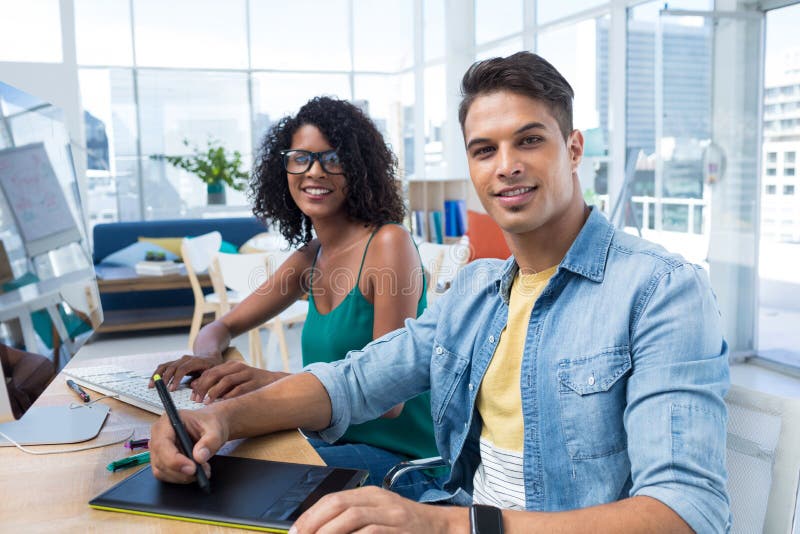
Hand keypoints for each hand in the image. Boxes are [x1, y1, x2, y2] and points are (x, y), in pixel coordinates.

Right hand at [149, 352, 223, 390]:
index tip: (171, 389)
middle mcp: (186, 359)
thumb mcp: (212, 372)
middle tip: (160, 390)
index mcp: (196, 361)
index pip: (183, 369)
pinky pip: (164, 367)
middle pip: (172, 367)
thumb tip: (194, 387)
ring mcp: (179, 360)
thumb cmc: (212, 366)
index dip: (176, 379)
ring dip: (157, 375)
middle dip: (165, 379)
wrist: (209, 355)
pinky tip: (152, 381)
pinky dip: (157, 374)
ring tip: (151, 386)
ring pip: (165, 366)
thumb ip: (204, 379)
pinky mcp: (175, 363)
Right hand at [149, 408, 228, 483]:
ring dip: (183, 476)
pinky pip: (166, 475)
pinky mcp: (161, 461)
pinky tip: (195, 471)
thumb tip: (199, 457)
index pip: (162, 444)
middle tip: (203, 470)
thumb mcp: (216, 429)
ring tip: (203, 469)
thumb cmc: (210, 423)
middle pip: (160, 461)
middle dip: (182, 471)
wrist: (211, 428)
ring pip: (162, 471)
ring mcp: (158, 449)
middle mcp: (158, 435)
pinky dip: (181, 477)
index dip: (174, 460)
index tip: (192, 468)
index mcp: (167, 422)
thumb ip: (210, 441)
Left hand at [188, 361, 288, 402]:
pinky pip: (240, 388)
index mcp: (230, 365)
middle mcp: (237, 367)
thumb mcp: (233, 380)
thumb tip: (197, 388)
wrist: (275, 381)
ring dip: (215, 392)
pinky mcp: (255, 381)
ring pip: (226, 380)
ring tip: (207, 402)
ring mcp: (247, 373)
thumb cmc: (250, 384)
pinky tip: (223, 403)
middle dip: (204, 387)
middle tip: (197, 400)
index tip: (192, 396)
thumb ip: (218, 383)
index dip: (199, 384)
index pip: (210, 372)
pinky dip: (230, 396)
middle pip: (215, 374)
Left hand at [290, 486, 466, 533]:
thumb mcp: (381, 515)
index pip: (334, 499)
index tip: (294, 532)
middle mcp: (381, 501)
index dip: (310, 516)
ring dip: (329, 533)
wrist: (444, 529)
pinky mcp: (401, 532)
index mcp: (373, 494)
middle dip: (313, 524)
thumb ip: (354, 519)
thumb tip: (319, 529)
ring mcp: (393, 517)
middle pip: (339, 505)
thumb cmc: (409, 527)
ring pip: (353, 518)